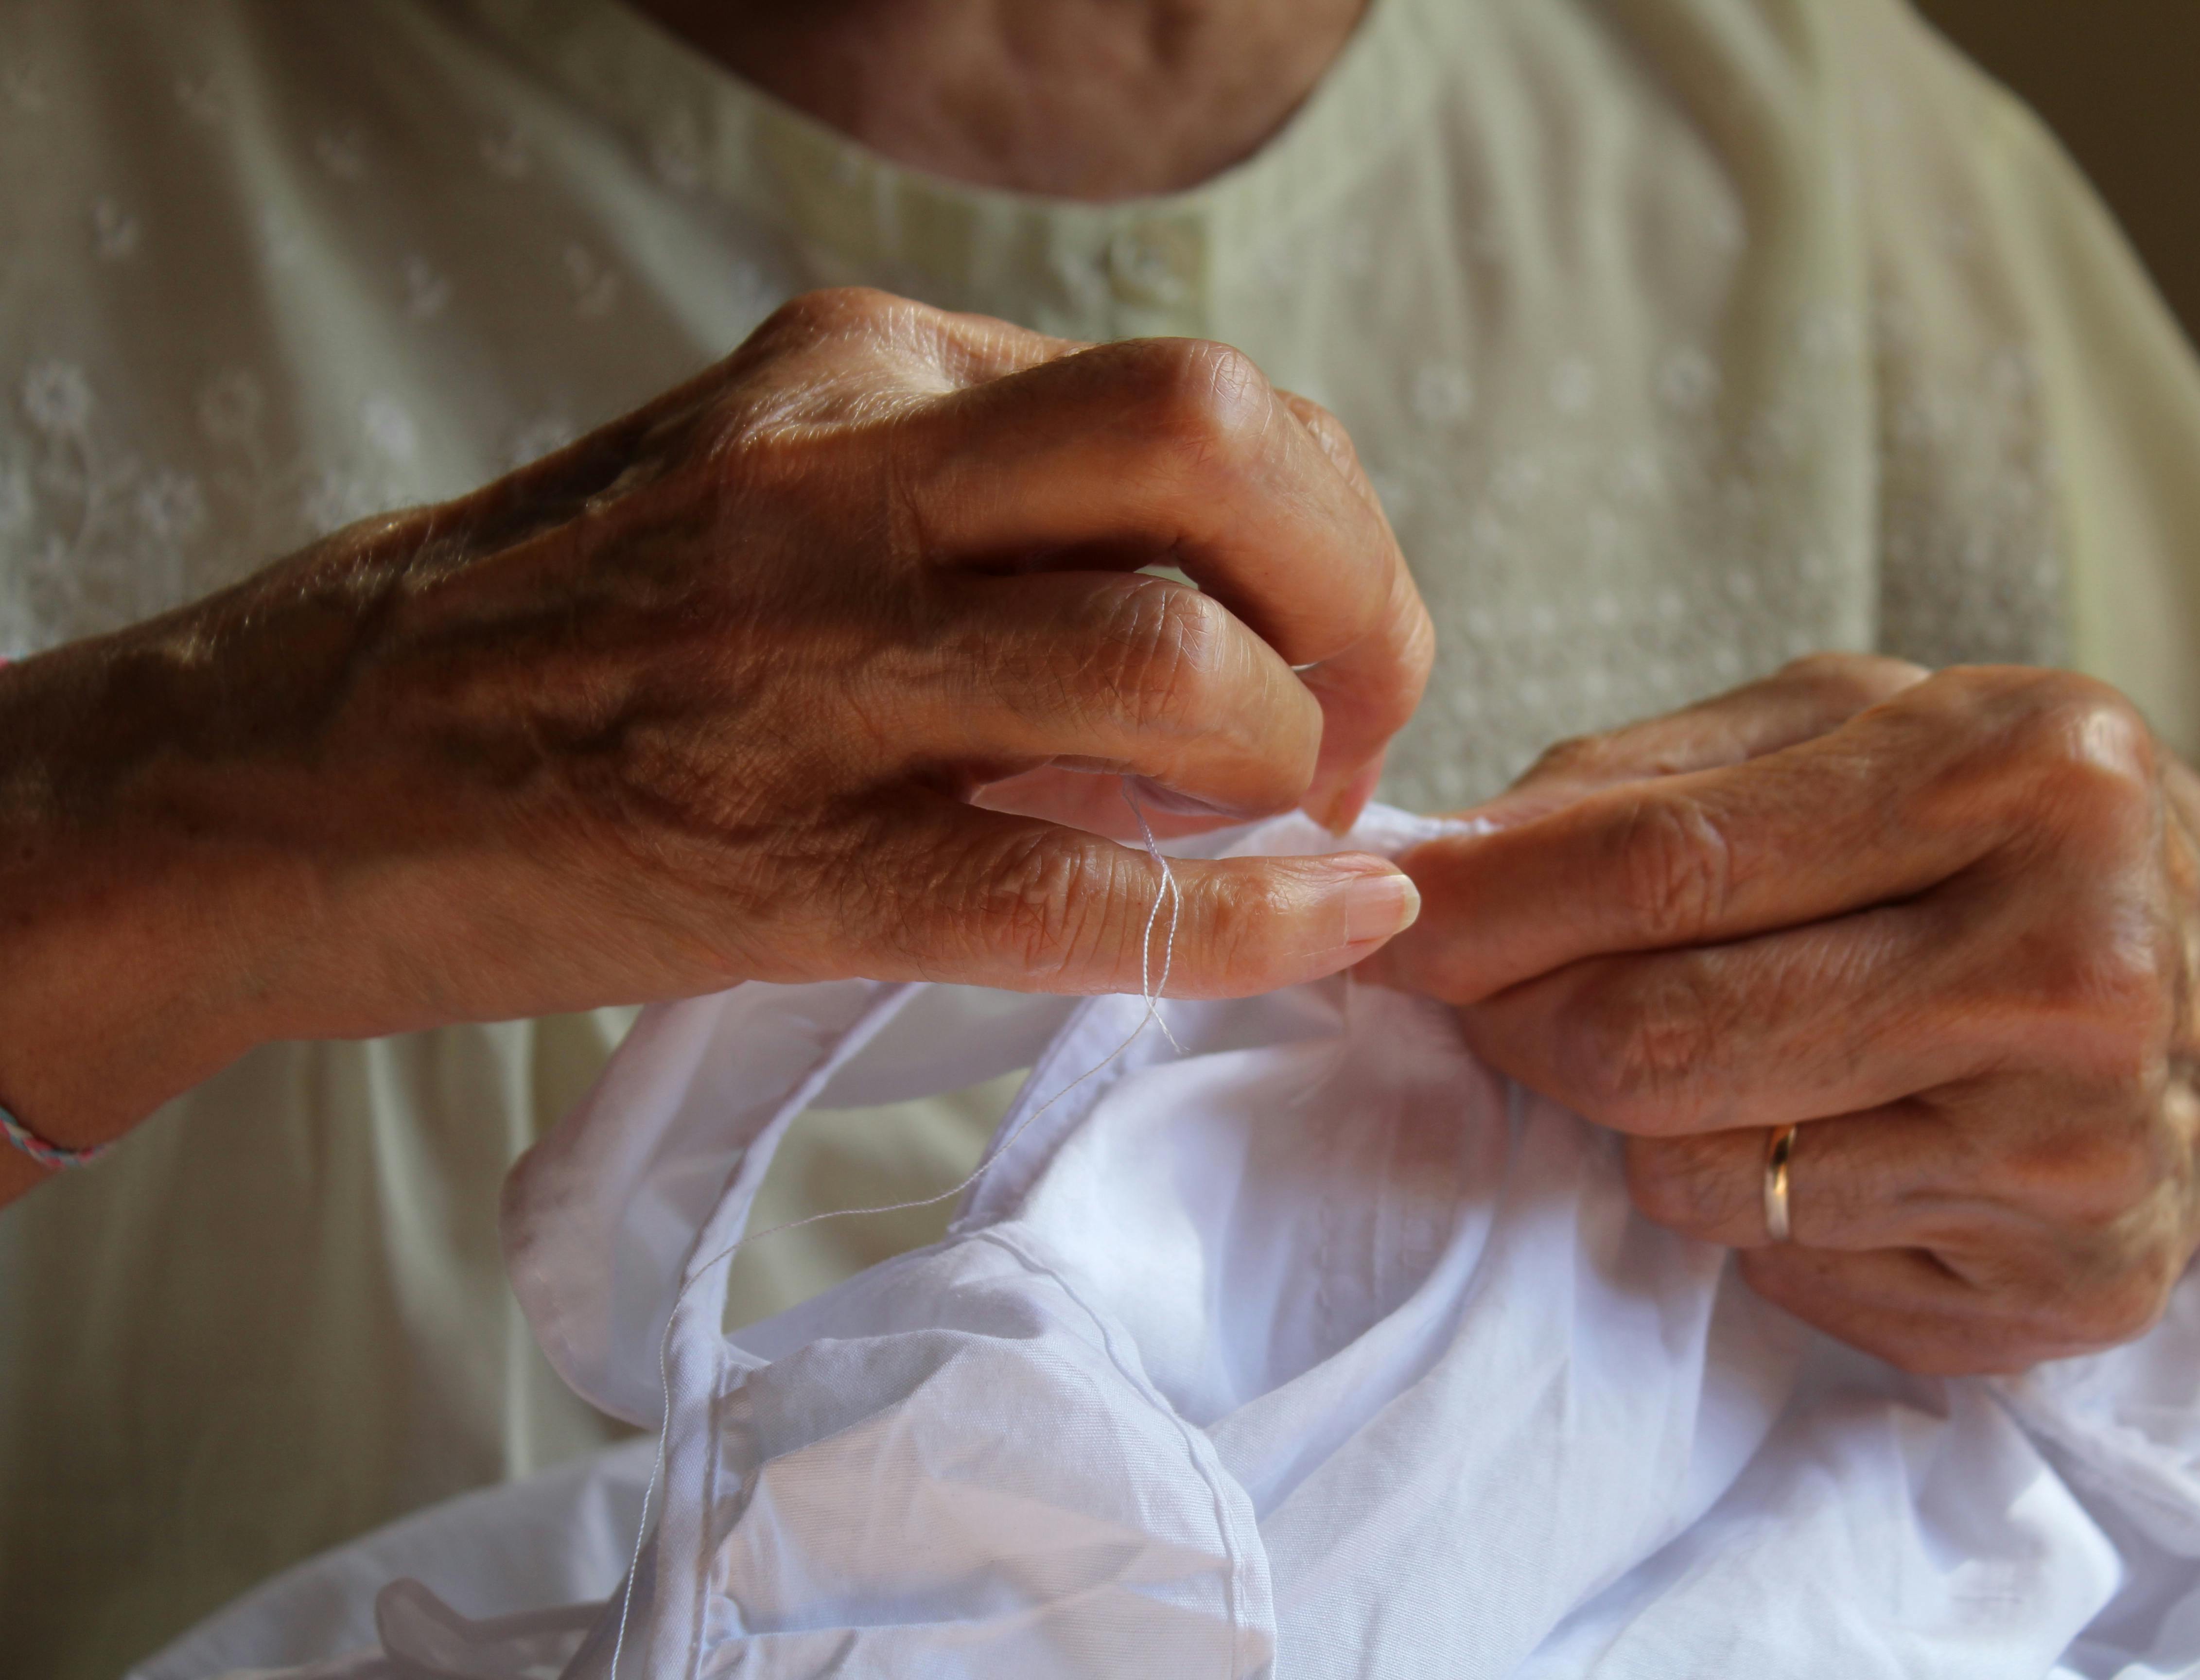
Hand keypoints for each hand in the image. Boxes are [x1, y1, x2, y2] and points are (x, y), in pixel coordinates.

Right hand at [0, 288, 1430, 1173]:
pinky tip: (1336, 929)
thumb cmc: (561, 634)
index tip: (1322, 633)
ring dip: (1286, 749)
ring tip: (1277, 819)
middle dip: (1358, 592)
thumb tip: (1215, 606)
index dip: (1323, 525)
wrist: (294, 773)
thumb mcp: (774, 479)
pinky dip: (1244, 922)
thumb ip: (977, 501)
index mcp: (859, 374)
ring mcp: (807, 671)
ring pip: (1162, 655)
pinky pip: (1070, 893)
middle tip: (1351, 718)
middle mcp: (844, 482)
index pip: (1199, 397)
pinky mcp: (782, 867)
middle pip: (1218, 450)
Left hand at [1366, 655, 2199, 1388]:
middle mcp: (2068, 964)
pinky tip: (1825, 1132)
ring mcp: (2073, 1151)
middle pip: (1660, 1040)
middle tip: (1479, 996)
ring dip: (1640, 1121)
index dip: (1485, 906)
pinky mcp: (2061, 1289)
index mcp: (2026, 770)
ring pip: (1701, 1175)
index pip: (1669, 864)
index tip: (1370, 918)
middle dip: (1519, 1025)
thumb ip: (1663, 769)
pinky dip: (1752, 1203)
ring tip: (1702, 1047)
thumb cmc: (2037, 841)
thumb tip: (1457, 848)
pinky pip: (1786, 1268)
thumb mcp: (1883, 724)